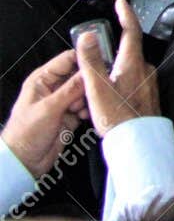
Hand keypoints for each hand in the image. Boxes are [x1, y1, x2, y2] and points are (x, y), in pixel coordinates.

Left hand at [0, 50, 86, 178]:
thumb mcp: (50, 108)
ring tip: (83, 108)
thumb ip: (71, 88)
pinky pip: (86, 105)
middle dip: (89, 82)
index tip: (102, 63)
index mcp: (43, 79)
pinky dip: (89, 109)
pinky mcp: (71, 115)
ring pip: (86, 91)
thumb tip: (90, 70)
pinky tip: (84, 116)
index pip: (68, 59)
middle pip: (80, 75)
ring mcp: (63, 101)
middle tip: (97, 89)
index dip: (85, 58)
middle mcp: (54, 87)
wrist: (25, 162)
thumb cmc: (27, 133)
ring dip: (89, 98)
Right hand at [78, 0, 159, 135]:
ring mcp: (149, 83)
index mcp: (133, 63)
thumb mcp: (97, 87)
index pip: (131, 31)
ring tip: (95, 90)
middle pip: (126, 51)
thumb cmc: (117, 117)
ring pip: (127, 69)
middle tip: (91, 63)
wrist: (138, 143)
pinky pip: (131, 83)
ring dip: (111, 73)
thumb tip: (89, 35)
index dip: (126, 14)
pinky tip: (107, 100)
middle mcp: (145, 70)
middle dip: (109, 53)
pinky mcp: (148, 96)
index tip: (121, 3)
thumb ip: (91, 61)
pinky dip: (118, 85)